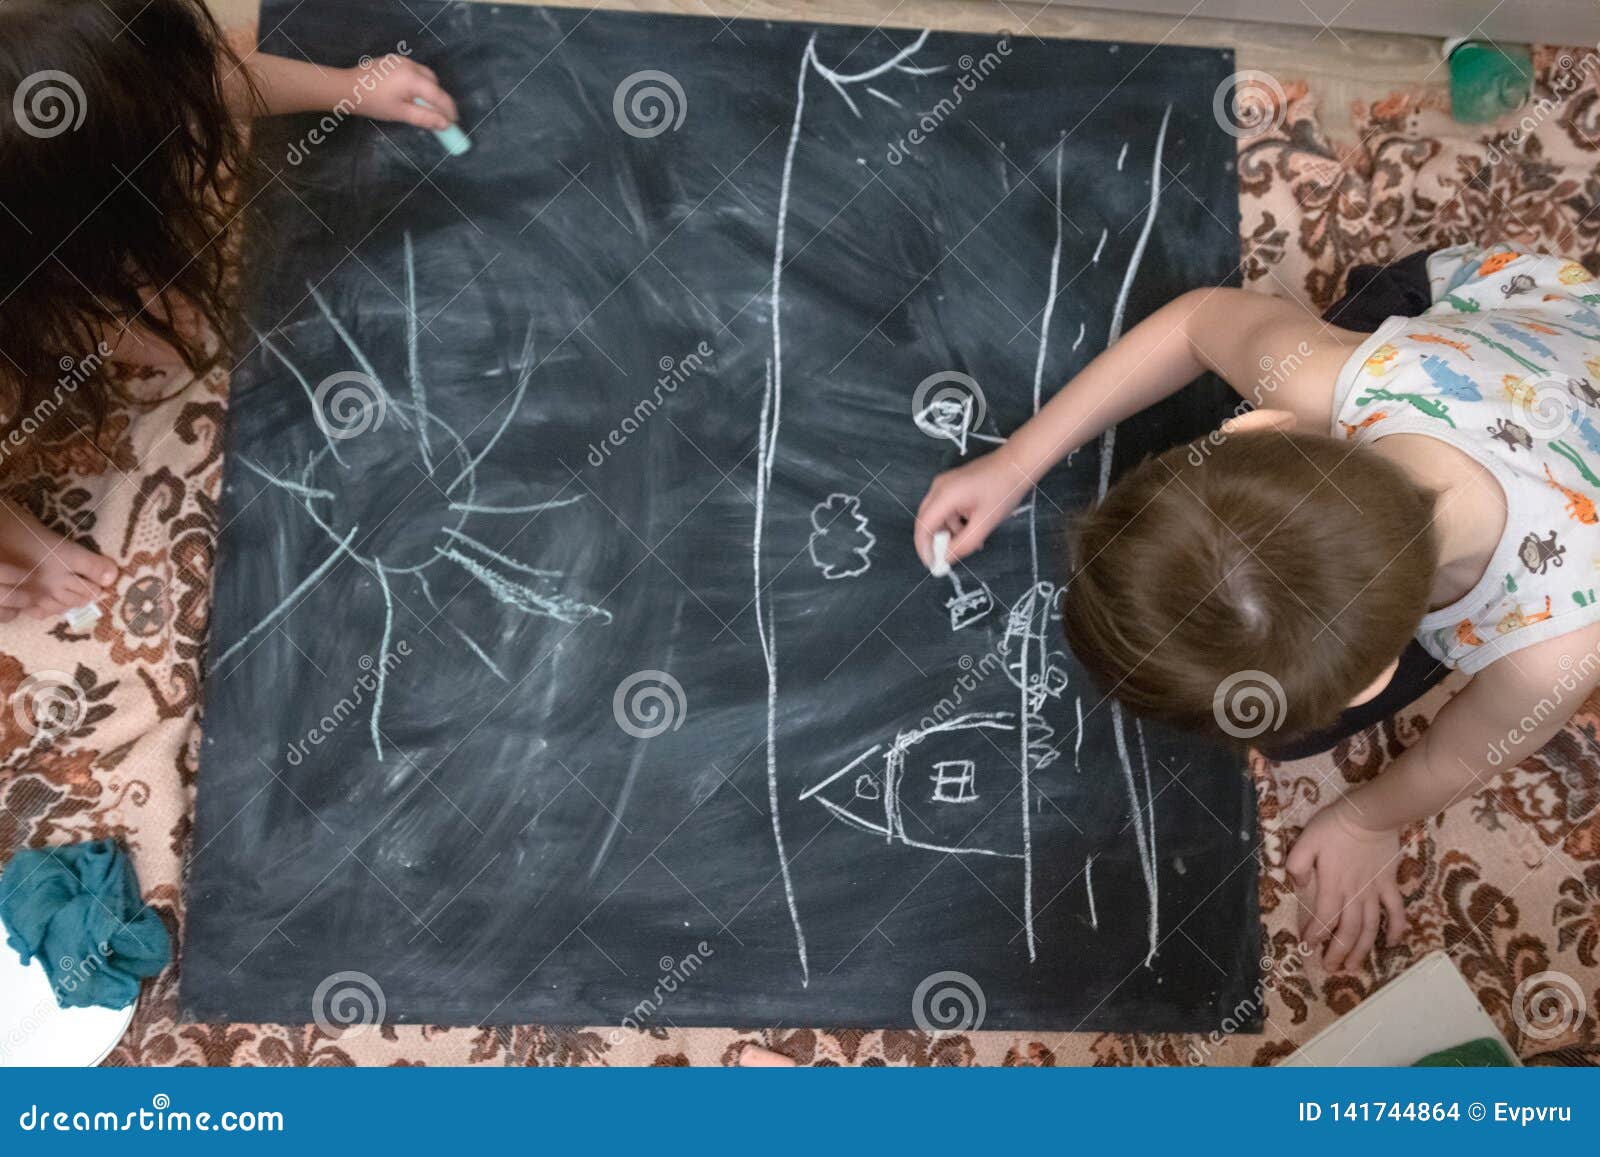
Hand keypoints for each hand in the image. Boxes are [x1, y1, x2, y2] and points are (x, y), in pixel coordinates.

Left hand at [348, 55, 459, 130]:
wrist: (345, 88)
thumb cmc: (372, 103)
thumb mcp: (400, 113)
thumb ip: (425, 118)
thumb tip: (445, 124)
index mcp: (413, 78)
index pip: (439, 95)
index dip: (449, 109)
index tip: (454, 122)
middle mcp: (410, 64)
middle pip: (434, 82)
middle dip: (438, 98)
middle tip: (438, 116)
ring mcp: (401, 60)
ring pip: (424, 75)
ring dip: (428, 90)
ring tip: (423, 106)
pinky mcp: (393, 60)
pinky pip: (413, 71)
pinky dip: (417, 83)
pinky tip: (409, 95)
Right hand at [914, 448, 1036, 568]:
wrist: (1018, 463)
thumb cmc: (1004, 491)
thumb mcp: (985, 522)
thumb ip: (964, 544)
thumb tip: (946, 560)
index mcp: (944, 495)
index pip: (923, 526)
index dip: (924, 548)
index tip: (934, 565)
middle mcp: (938, 487)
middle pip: (926, 521)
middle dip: (935, 541)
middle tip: (948, 557)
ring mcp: (944, 484)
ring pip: (936, 515)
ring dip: (948, 532)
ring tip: (970, 542)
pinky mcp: (952, 484)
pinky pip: (945, 508)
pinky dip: (954, 521)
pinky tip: (971, 528)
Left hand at [1288, 797, 1408, 970]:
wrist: (1371, 815)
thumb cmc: (1334, 826)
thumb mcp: (1306, 840)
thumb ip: (1297, 864)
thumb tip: (1298, 886)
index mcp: (1332, 885)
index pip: (1323, 918)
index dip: (1315, 935)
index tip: (1307, 947)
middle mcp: (1354, 895)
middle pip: (1347, 931)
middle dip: (1337, 953)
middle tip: (1330, 968)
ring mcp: (1374, 892)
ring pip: (1369, 928)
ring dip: (1362, 950)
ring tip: (1353, 967)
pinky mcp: (1390, 886)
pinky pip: (1396, 912)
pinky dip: (1396, 929)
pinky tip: (1393, 944)